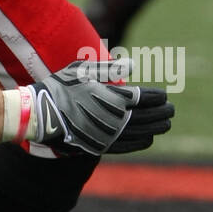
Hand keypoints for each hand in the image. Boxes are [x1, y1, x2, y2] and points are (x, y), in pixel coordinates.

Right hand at [28, 59, 173, 156]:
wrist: (40, 114)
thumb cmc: (61, 87)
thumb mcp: (83, 71)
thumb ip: (110, 69)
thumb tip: (132, 65)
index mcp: (114, 97)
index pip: (144, 98)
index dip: (157, 97)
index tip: (164, 95)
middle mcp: (116, 118)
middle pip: (147, 116)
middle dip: (162, 113)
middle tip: (171, 110)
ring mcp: (109, 134)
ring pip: (141, 132)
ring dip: (156, 128)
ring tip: (166, 124)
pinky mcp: (101, 146)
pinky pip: (128, 146)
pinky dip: (141, 142)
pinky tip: (148, 139)